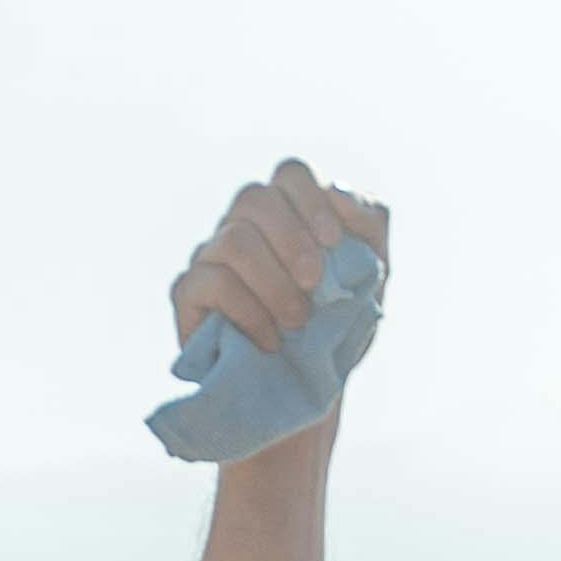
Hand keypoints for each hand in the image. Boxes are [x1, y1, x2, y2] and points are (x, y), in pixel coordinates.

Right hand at [172, 158, 387, 354]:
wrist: (306, 387)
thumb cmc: (338, 323)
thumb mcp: (372, 275)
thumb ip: (369, 225)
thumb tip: (339, 192)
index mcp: (285, 209)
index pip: (290, 174)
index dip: (311, 200)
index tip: (333, 241)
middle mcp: (242, 223)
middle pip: (254, 198)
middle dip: (291, 240)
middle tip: (314, 284)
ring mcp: (210, 254)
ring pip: (233, 240)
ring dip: (273, 283)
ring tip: (297, 323)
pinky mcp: (188, 292)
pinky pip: (212, 282)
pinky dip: (250, 312)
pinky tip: (271, 341)